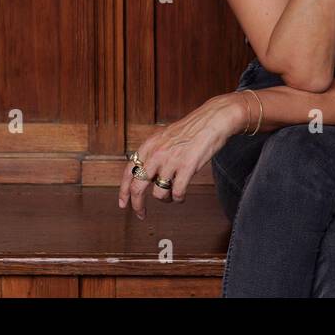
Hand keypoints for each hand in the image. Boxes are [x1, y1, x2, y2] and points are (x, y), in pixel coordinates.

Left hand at [118, 92, 245, 218]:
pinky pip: (177, 192)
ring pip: (158, 194)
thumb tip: (146, 174)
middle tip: (140, 214)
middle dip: (137, 205)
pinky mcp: (187, 167)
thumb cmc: (191, 129)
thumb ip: (153, 153)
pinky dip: (178, 198)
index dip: (123, 191)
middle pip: (138, 188)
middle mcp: (156, 154)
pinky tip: (181, 196)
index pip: (128, 172)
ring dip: (165, 200)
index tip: (123, 203)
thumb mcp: (164, 137)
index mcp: (149, 146)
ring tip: (171, 196)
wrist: (212, 120)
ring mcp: (171, 161)